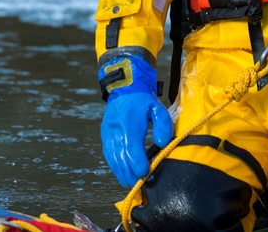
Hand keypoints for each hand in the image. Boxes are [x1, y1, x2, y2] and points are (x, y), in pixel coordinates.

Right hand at [99, 56, 173, 186]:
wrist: (124, 86)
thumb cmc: (143, 99)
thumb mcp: (158, 108)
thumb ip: (163, 125)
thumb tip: (162, 143)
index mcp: (130, 125)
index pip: (132, 152)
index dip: (139, 166)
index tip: (148, 173)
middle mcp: (116, 131)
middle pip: (122, 159)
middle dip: (131, 173)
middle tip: (141, 181)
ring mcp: (108, 134)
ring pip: (113, 159)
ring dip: (122, 172)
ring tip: (131, 182)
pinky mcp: (104, 135)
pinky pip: (108, 154)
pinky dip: (114, 165)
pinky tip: (121, 172)